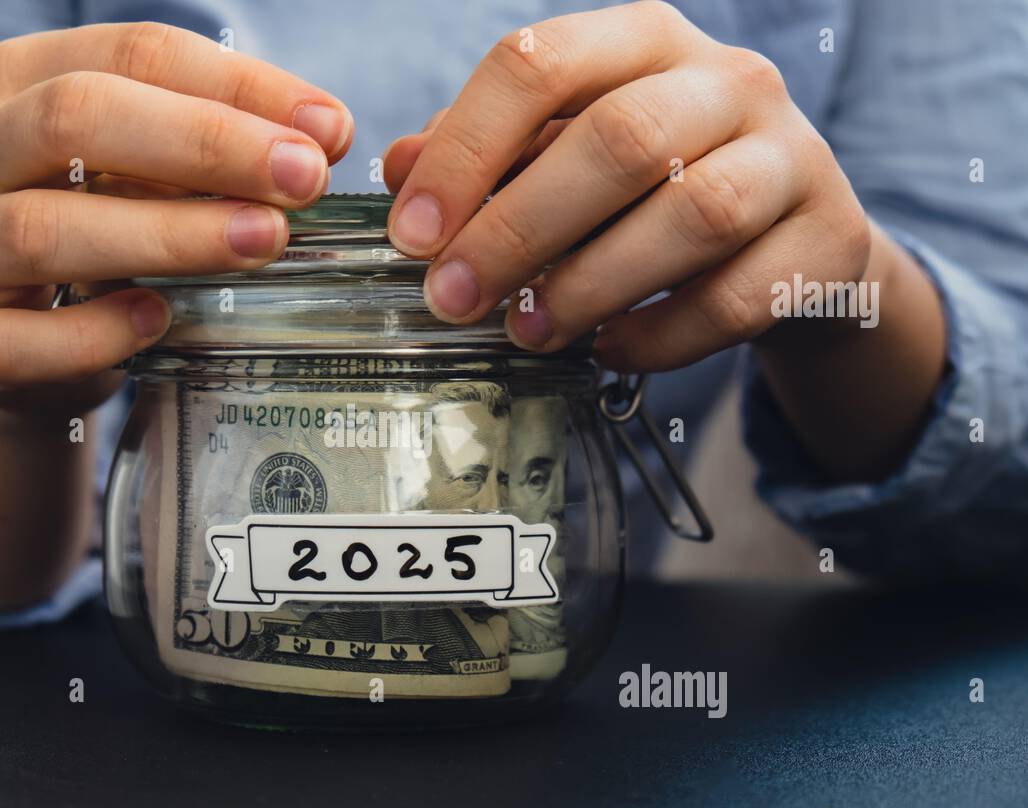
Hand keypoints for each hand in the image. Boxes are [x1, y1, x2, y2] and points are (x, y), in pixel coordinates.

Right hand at [0, 22, 351, 417]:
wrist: (22, 345)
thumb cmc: (103, 234)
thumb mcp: (151, 170)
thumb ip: (219, 147)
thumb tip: (321, 136)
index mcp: (26, 81)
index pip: (135, 52)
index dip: (241, 86)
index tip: (328, 131)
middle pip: (75, 118)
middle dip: (204, 144)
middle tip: (303, 181)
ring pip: (42, 229)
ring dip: (166, 234)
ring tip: (261, 242)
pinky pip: (18, 339)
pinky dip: (94, 333)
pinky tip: (159, 320)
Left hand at [382, 1, 869, 370]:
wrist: (794, 231)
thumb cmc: (656, 185)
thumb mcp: (570, 149)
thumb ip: (491, 156)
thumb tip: (400, 172)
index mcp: (643, 40)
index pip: (540, 62)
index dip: (465, 151)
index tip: (413, 234)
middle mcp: (726, 80)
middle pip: (618, 139)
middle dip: (518, 227)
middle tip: (454, 297)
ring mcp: (790, 157)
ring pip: (694, 214)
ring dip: (591, 283)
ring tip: (526, 331)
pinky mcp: (825, 241)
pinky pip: (738, 296)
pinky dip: (662, 334)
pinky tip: (609, 349)